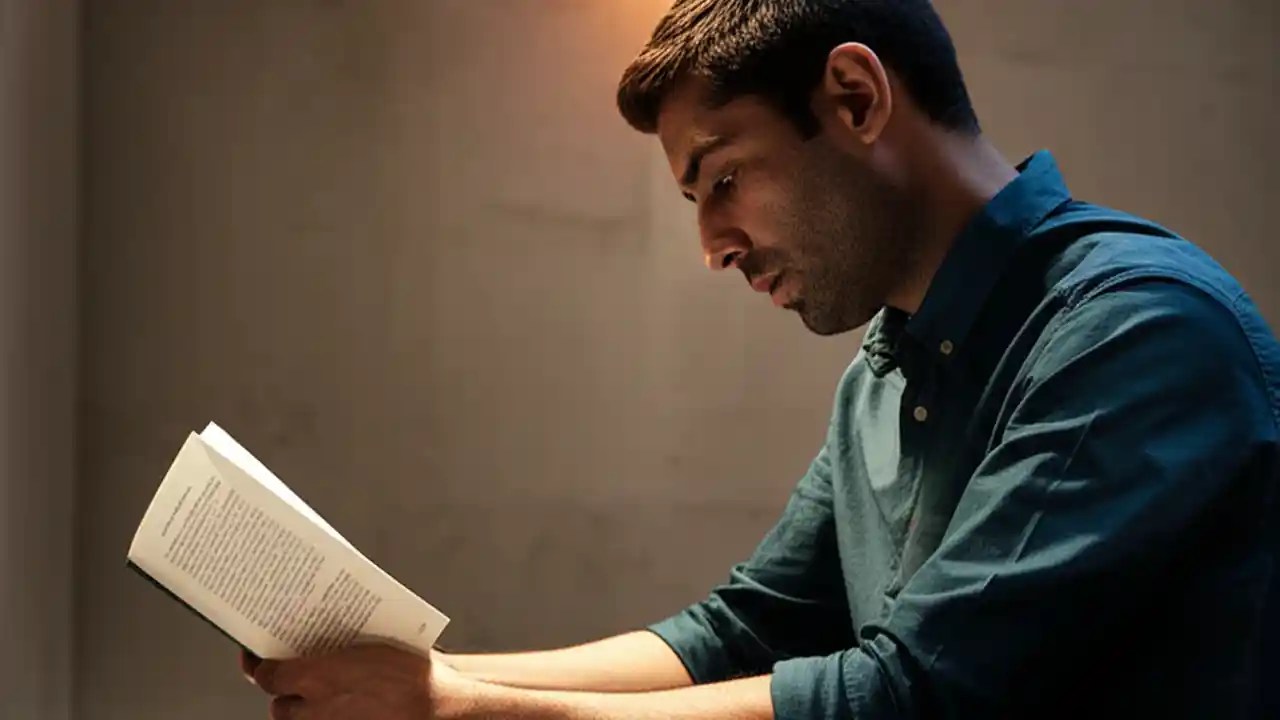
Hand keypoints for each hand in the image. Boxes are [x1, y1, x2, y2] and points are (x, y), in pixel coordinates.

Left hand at [240, 644, 472, 719]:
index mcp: (313, 677)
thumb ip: (327, 650)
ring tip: (324, 696)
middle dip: (286, 693)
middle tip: (298, 675)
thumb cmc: (407, 672)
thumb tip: (308, 647)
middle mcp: (313, 709)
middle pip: (279, 705)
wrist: (435, 709)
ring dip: (305, 711)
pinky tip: (345, 708)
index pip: (263, 673)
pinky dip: (328, 719)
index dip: (257, 663)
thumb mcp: (365, 644)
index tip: (256, 655)